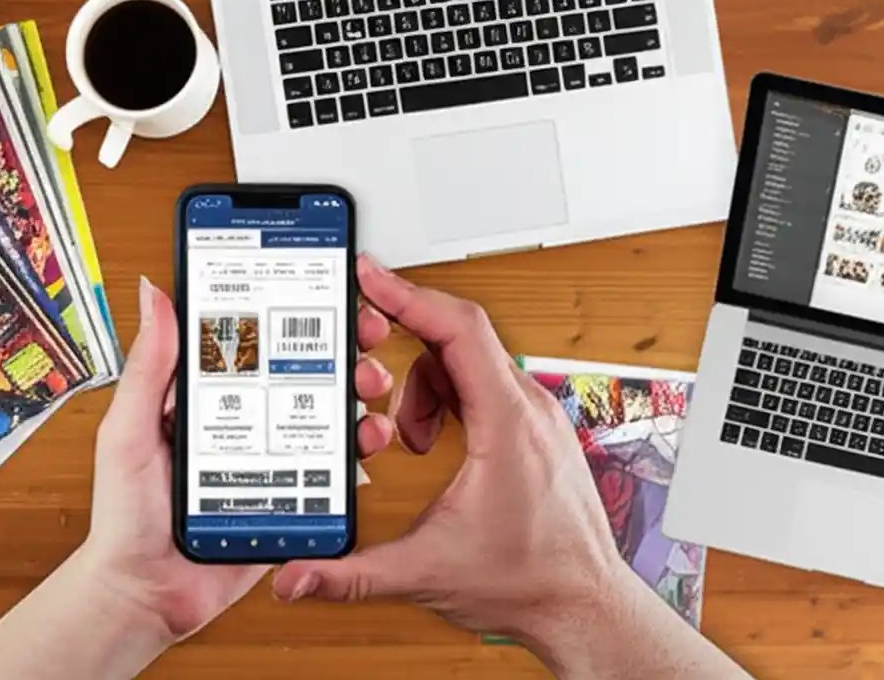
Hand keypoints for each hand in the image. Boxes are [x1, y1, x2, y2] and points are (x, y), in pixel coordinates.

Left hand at [79, 276, 398, 642]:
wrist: (147, 593)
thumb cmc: (125, 517)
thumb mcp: (129, 430)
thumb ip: (148, 367)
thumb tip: (154, 297)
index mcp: (201, 395)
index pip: (248, 337)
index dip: (285, 308)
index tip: (319, 284)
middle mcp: (241, 418)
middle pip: (299, 367)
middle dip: (339, 343)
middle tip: (361, 330)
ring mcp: (269, 455)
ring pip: (324, 411)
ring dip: (356, 391)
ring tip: (369, 384)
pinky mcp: (290, 494)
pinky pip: (330, 466)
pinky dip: (356, 449)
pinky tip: (366, 437)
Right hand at [272, 256, 744, 678]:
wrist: (582, 604)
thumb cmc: (530, 581)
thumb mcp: (428, 572)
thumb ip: (354, 574)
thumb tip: (301, 574)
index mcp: (507, 424)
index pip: (459, 330)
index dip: (409, 296)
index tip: (372, 278)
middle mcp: (528, 408)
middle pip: (459, 336)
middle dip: (403, 342)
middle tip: (365, 360)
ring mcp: (534, 416)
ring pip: (469, 361)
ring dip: (424, 384)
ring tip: (406, 436)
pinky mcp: (532, 429)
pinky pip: (483, 384)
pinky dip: (447, 398)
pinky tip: (431, 439)